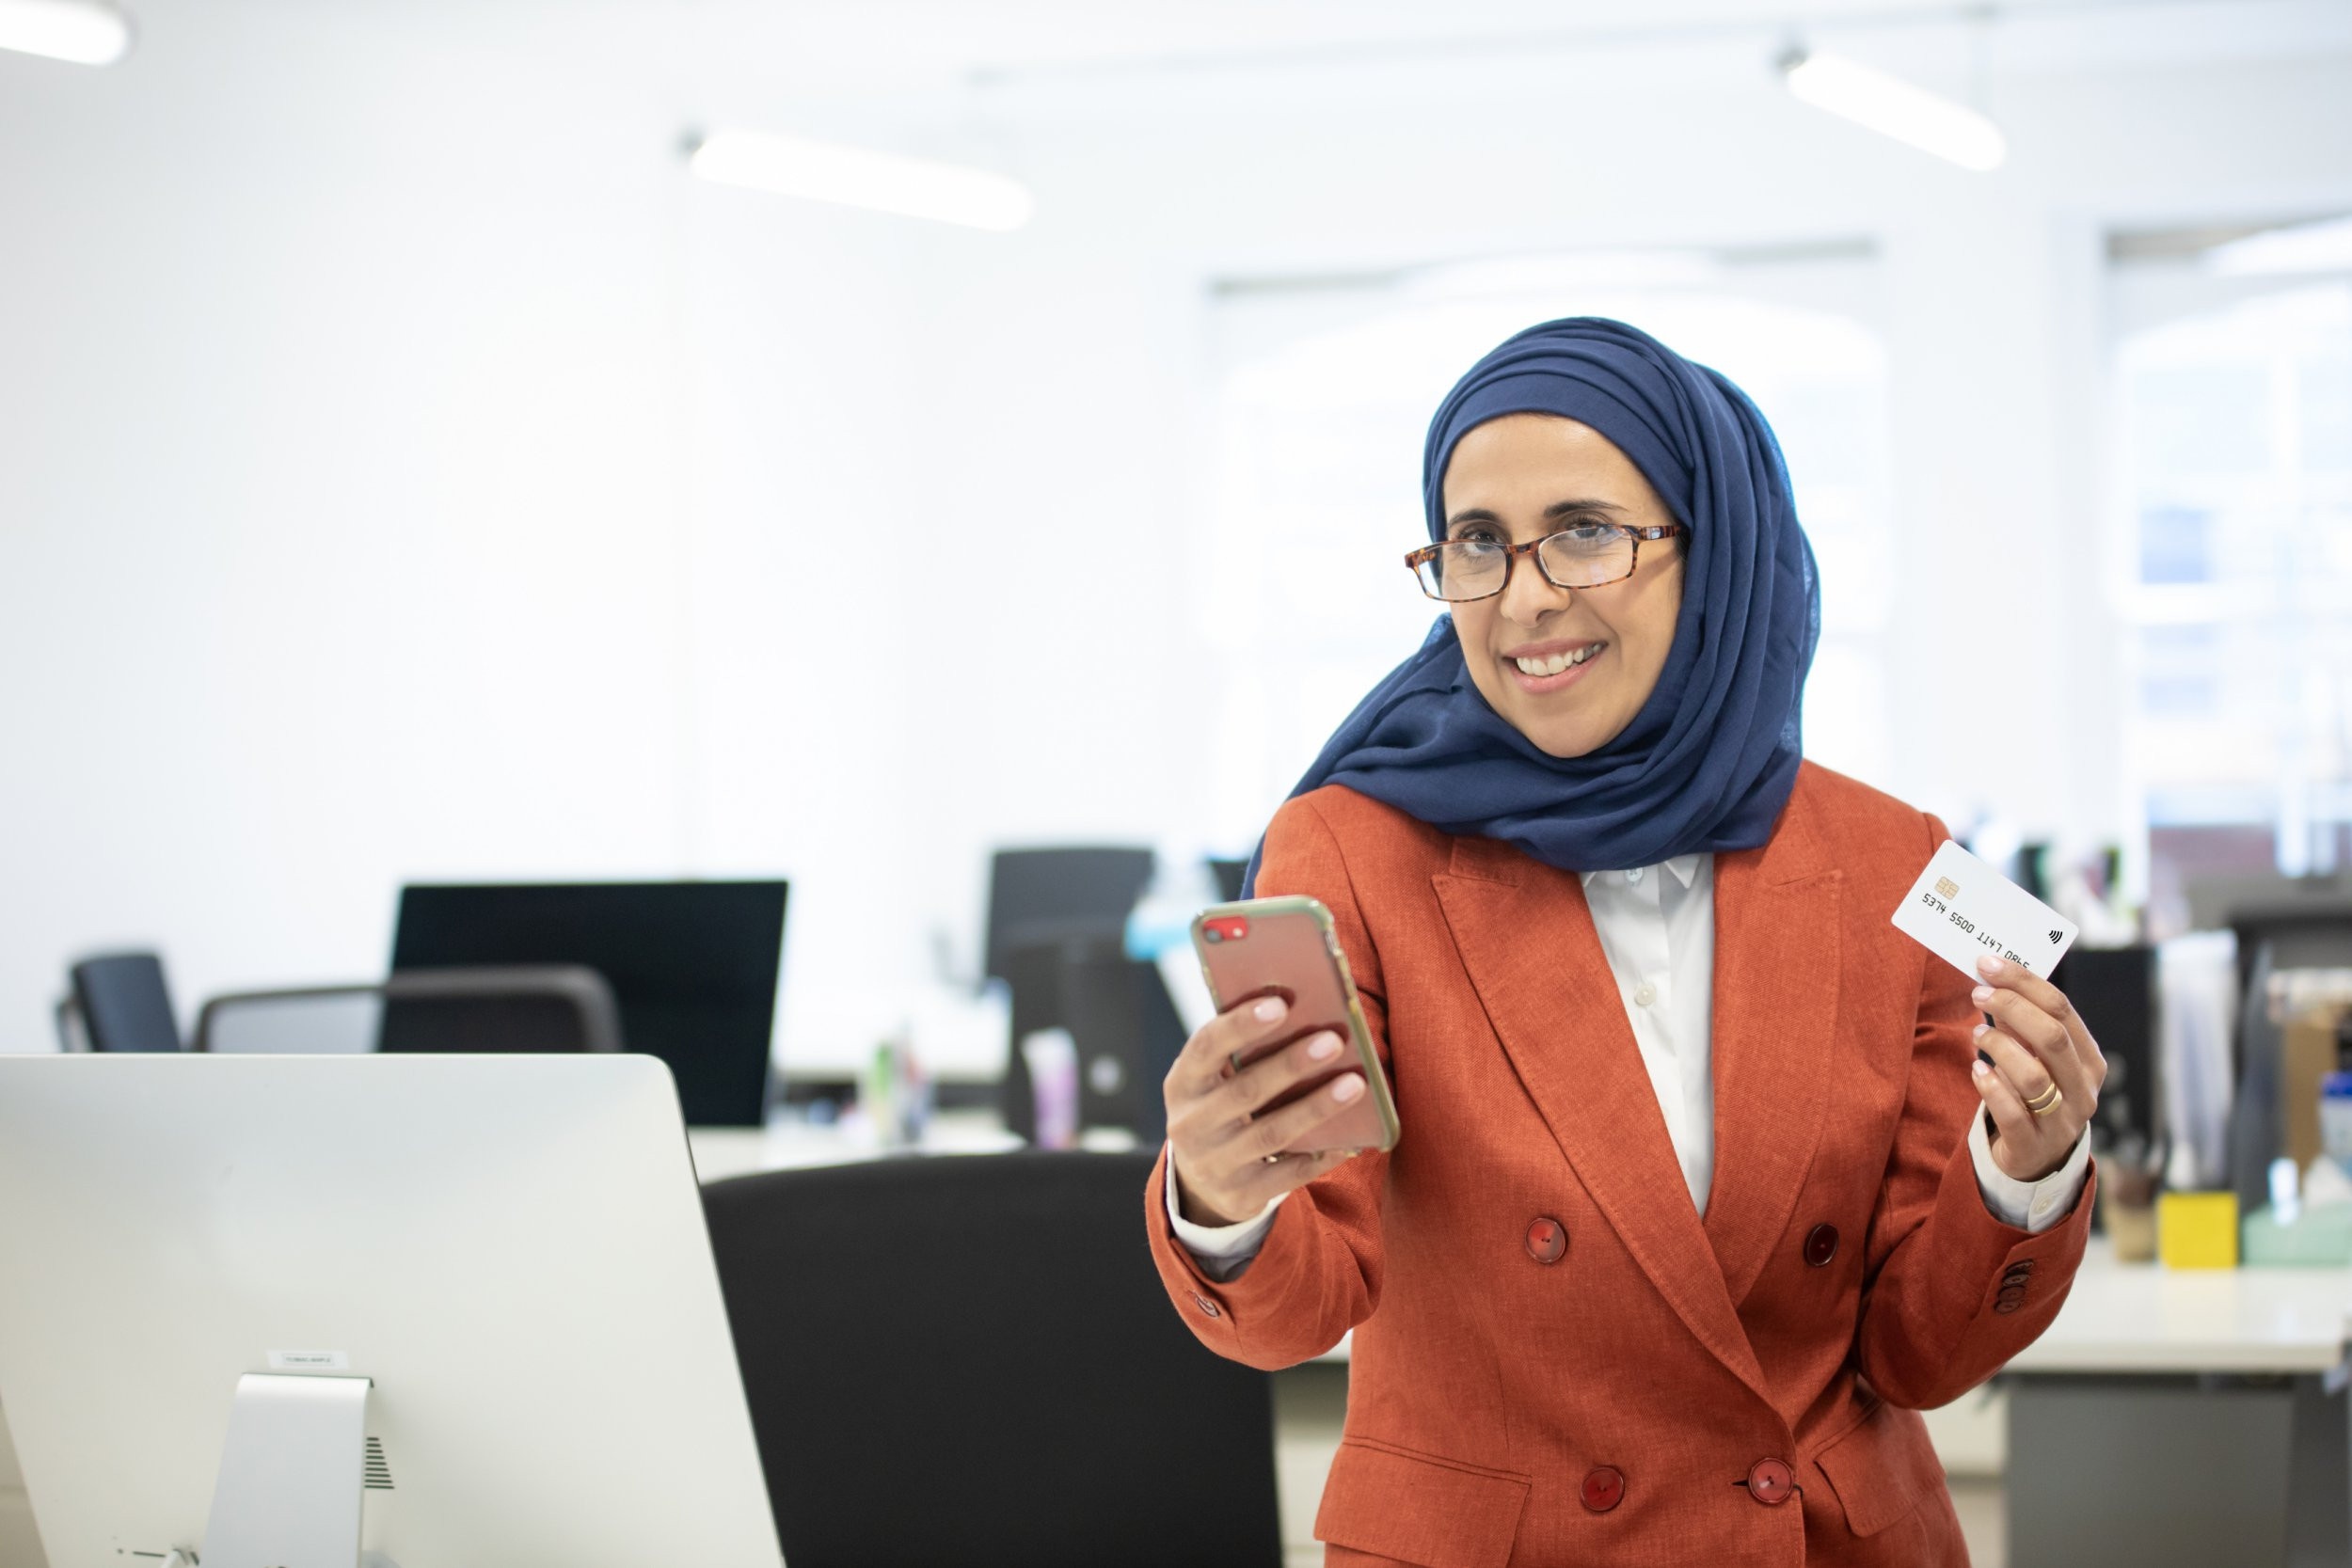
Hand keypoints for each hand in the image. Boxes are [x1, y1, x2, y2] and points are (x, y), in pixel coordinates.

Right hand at [1163, 994, 1369, 1226]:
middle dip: (1291, 1064)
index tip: (1281, 1004)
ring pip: (1271, 1134)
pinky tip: (1351, 1138)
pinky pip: (1288, 1175)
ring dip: (1315, 1108)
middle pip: (1245, 1090)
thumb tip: (1303, 1012)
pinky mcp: (1240, 1195)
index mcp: (1183, 1083)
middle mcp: (1190, 1124)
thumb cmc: (1221, 1107)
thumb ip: (1241, 1050)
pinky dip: (1321, 1156)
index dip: (1241, 1025)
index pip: (1206, 1046)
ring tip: (1354, 1085)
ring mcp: (1213, 1164)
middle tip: (1333, 1041)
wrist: (1199, 1180)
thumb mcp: (1214, 1080)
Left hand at [1969, 954, 2106, 1181]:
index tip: (1989, 964)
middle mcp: (2083, 1089)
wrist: (2036, 1157)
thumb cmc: (2033, 1094)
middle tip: (1978, 993)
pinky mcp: (2033, 1145)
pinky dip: (1991, 1086)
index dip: (2024, 982)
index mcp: (2090, 1060)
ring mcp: (2062, 1121)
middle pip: (2052, 1037)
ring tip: (1977, 1034)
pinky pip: (2013, 1113)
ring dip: (1999, 1046)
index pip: (2062, 1009)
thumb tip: (1993, 978)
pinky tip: (1977, 1069)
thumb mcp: (2038, 1059)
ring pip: (2033, 1076)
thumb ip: (2024, 1025)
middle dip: (2011, 1007)